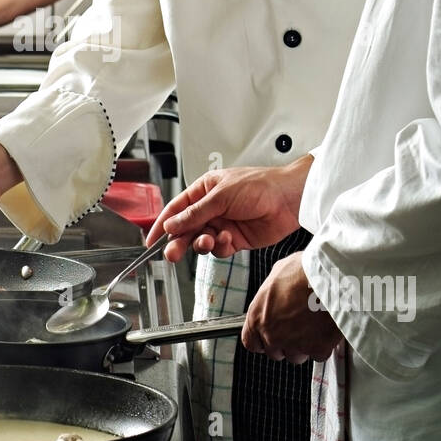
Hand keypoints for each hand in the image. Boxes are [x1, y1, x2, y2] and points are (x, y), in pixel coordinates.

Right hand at [146, 156, 312, 260]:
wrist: (289, 200)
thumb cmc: (259, 186)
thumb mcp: (221, 196)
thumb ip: (195, 214)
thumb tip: (172, 225)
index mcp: (204, 190)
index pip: (176, 209)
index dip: (163, 224)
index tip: (151, 241)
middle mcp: (211, 208)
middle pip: (186, 229)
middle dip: (179, 241)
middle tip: (172, 254)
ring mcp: (223, 224)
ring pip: (201, 241)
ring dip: (202, 244)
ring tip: (207, 242)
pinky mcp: (236, 239)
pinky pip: (219, 249)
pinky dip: (221, 247)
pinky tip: (228, 239)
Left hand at [242, 252, 340, 363]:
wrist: (332, 279)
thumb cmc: (305, 272)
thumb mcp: (278, 273)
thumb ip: (272, 292)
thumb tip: (275, 293)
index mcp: (258, 317)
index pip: (251, 342)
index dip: (261, 340)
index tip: (269, 336)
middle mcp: (273, 335)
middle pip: (274, 352)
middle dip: (284, 342)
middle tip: (296, 327)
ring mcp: (295, 345)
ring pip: (296, 356)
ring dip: (302, 346)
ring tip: (312, 326)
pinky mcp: (317, 349)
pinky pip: (317, 355)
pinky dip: (322, 346)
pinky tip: (325, 329)